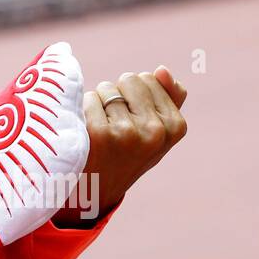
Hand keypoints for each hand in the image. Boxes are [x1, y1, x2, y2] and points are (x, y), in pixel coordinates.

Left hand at [52, 66, 187, 225]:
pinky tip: (86, 133)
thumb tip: (162, 69)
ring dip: (98, 103)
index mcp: (175, 126)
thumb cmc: (125, 153)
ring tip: (101, 130)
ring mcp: (128, 133)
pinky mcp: (100, 134)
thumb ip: (168, 98)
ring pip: (106, 89)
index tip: (133, 120)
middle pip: (129, 79)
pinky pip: (88, 98)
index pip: (149, 77)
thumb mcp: (156, 131)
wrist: (95, 189)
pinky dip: (82, 110)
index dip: (135, 95)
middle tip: (115, 125)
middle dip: (118, 95)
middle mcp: (156, 130)